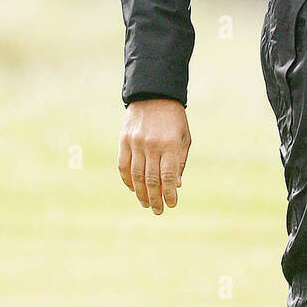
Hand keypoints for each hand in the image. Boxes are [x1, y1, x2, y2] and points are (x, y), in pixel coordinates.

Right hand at [118, 99, 190, 214]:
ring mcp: (136, 143)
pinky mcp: (124, 141)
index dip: (169, 193)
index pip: (168, 176)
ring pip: (136, 175)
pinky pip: (123, 166)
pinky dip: (127, 180)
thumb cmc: (174, 119)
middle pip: (151, 179)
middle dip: (155, 198)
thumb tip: (176, 186)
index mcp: (170, 145)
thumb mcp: (183, 138)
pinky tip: (133, 189)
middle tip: (158, 210)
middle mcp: (152, 145)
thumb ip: (179, 162)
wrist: (154, 96)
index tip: (172, 205)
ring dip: (140, 193)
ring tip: (146, 203)